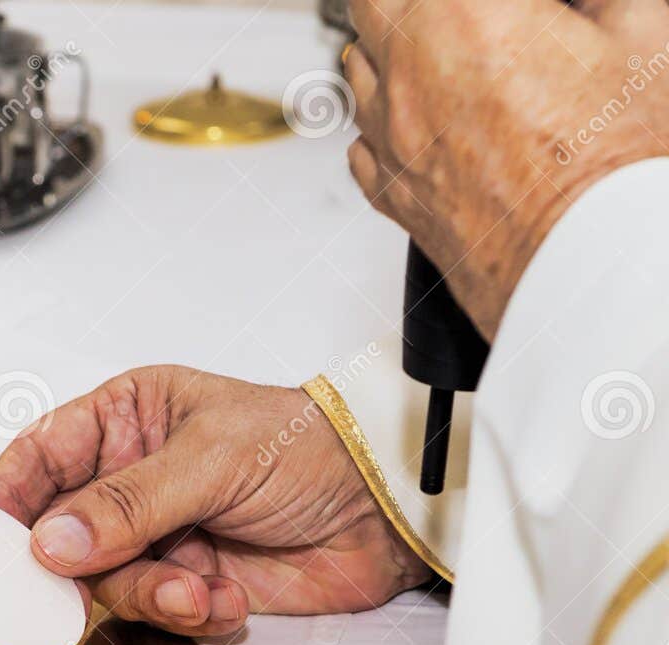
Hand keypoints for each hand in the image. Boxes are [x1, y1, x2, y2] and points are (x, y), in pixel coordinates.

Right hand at [0, 365, 434, 635]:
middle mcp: (131, 479)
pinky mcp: (188, 584)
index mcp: (126, 420)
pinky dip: (186, 615)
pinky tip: (227, 600)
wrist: (391, 508)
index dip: (4, 498)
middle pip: (60, 534)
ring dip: (147, 596)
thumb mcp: (210, 460)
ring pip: (105, 584)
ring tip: (197, 591)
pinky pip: (153, 614)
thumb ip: (127, 504)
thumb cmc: (311, 446)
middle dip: (77, 569)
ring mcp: (158, 535)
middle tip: (75, 592)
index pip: (39, 457)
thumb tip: (50, 542)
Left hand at [346, 0, 668, 336]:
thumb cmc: (612, 166)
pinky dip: (384, 125)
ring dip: (391, 55)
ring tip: (444, 58)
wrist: (588, 263)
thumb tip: (589, 1)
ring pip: (358, 71)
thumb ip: (603, 1)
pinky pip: (362, 143)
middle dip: (410, 3)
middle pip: (373, 5)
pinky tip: (424, 123)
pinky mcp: (390, 192)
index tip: (491, 4)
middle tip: (454, 12)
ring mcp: (392, 139)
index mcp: (464, 17)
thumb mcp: (643, 38)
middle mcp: (411, 78)